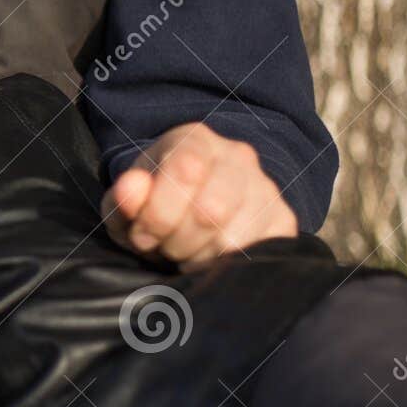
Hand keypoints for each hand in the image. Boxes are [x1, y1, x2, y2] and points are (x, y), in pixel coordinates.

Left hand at [100, 123, 296, 267]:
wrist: (190, 207)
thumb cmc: (154, 205)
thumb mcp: (126, 204)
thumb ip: (122, 198)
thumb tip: (130, 188)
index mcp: (194, 140)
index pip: (185, 170)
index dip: (158, 214)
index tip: (144, 234)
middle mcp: (237, 156)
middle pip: (211, 210)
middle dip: (178, 241)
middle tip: (166, 247)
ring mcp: (266, 187)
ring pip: (234, 238)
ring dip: (200, 258)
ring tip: (188, 252)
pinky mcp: (283, 220)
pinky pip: (259, 254)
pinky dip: (228, 267)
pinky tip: (213, 259)